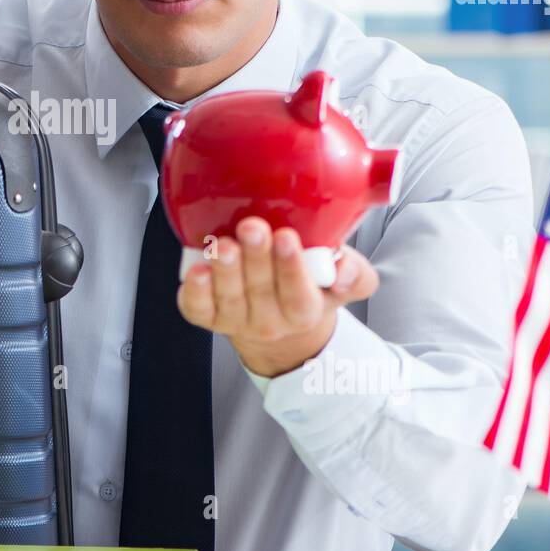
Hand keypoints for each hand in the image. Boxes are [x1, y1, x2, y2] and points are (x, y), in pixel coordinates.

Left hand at [176, 218, 378, 378]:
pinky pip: (197, 308)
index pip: (299, 295)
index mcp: (304, 312)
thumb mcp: (340, 282)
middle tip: (252, 227)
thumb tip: (341, 271)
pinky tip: (197, 269)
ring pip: (228, 298)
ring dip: (224, 270)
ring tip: (223, 244)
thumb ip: (354, 273)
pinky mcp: (207, 316)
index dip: (291, 266)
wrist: (277, 323)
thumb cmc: (307, 288)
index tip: (286, 237)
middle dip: (255, 257)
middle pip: (261, 291)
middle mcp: (269, 321)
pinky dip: (195, 290)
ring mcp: (235, 319)